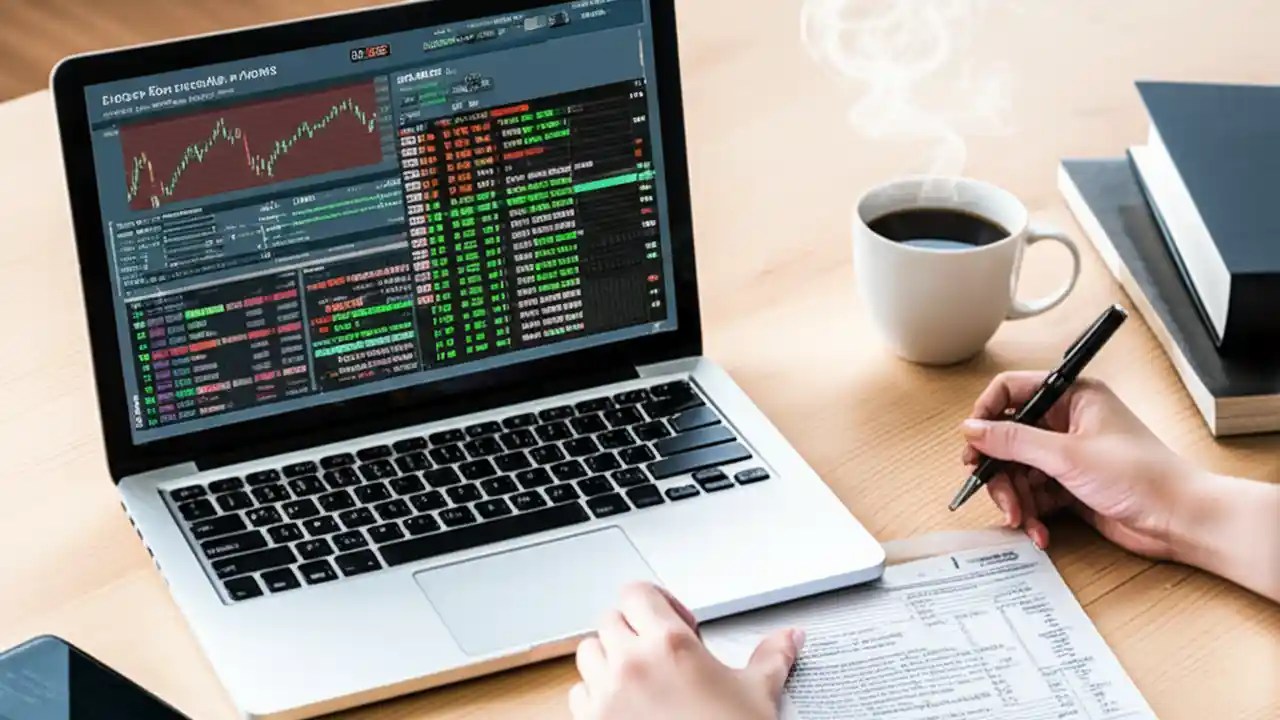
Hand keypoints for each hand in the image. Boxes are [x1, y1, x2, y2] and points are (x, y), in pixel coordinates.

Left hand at [570, 582, 803, 719]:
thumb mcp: (757, 695)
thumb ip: (771, 658)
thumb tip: (789, 639)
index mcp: (669, 645)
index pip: (637, 593)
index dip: (656, 601)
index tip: (674, 620)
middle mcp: (631, 663)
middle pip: (611, 619)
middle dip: (634, 630)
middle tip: (661, 651)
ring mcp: (607, 694)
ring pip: (589, 652)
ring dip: (610, 658)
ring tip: (640, 676)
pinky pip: (578, 693)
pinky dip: (595, 694)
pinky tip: (624, 705)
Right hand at [960, 371, 1196, 558]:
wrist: (1181, 520)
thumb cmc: (1144, 476)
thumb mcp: (1068, 455)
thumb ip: (1013, 440)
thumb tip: (972, 429)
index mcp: (1072, 397)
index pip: (1012, 391)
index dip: (987, 414)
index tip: (974, 441)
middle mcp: (1067, 423)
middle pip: (1009, 438)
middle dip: (999, 469)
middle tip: (991, 489)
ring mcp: (1068, 456)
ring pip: (1018, 471)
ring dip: (1015, 498)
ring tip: (1021, 518)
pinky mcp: (1070, 486)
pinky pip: (1034, 496)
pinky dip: (1032, 514)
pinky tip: (1039, 530)